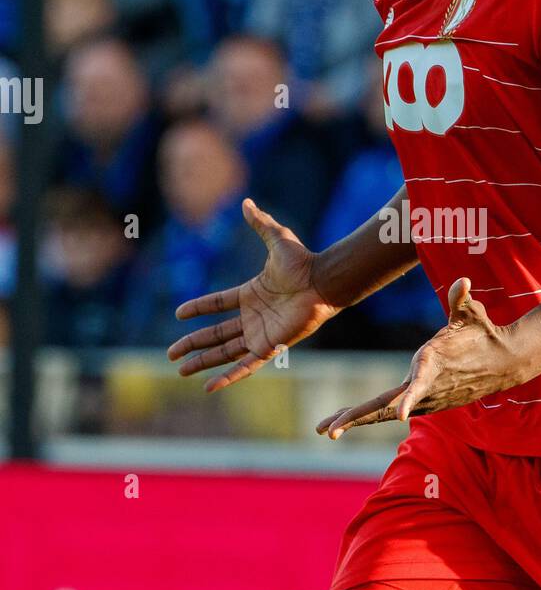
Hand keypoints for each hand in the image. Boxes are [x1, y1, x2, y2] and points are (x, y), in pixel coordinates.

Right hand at [167, 198, 338, 391]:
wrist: (322, 281)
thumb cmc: (303, 262)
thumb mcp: (276, 239)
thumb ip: (260, 224)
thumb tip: (247, 202)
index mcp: (250, 294)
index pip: (217, 304)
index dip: (198, 309)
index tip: (178, 314)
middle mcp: (252, 317)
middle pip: (214, 335)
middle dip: (192, 345)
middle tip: (170, 354)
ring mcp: (260, 334)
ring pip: (224, 353)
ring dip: (202, 362)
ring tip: (179, 371)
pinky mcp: (269, 347)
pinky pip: (245, 366)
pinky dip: (228, 377)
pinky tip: (209, 387)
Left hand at [316, 278, 520, 438]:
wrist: (503, 363)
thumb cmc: (483, 334)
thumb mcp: (471, 315)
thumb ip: (461, 300)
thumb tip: (462, 282)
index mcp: (433, 366)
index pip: (419, 385)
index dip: (408, 400)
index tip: (398, 416)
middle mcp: (426, 388)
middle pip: (386, 407)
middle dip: (356, 418)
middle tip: (329, 431)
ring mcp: (424, 400)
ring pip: (383, 412)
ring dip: (353, 419)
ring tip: (322, 428)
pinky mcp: (423, 403)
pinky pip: (388, 410)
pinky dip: (366, 414)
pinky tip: (344, 418)